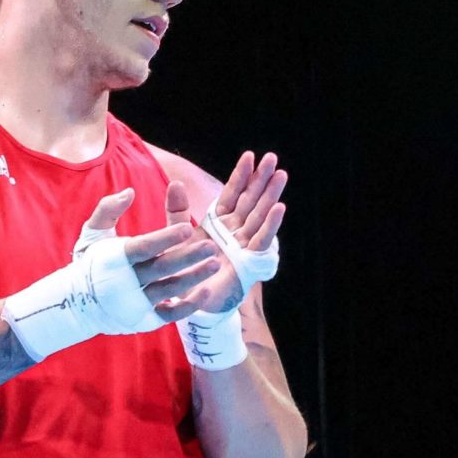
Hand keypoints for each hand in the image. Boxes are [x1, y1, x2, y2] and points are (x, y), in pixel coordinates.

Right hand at [94, 198, 219, 326]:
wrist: (79, 304)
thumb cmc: (92, 261)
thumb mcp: (93, 233)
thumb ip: (108, 210)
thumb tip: (130, 192)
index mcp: (114, 257)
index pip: (143, 247)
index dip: (165, 239)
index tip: (187, 228)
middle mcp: (126, 281)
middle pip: (161, 268)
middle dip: (187, 257)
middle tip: (211, 246)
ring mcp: (136, 301)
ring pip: (168, 289)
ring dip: (193, 278)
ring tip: (216, 265)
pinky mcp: (145, 318)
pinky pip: (169, 314)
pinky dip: (187, 306)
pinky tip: (205, 291)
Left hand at [160, 153, 285, 319]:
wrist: (190, 301)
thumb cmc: (185, 270)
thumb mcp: (175, 234)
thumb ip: (176, 210)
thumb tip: (176, 183)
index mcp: (219, 223)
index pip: (232, 194)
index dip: (241, 176)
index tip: (250, 156)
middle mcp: (234, 232)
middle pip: (250, 201)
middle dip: (262, 180)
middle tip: (272, 158)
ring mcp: (244, 246)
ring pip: (259, 215)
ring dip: (271, 195)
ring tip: (281, 175)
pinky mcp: (249, 262)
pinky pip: (261, 240)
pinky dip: (270, 224)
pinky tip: (279, 208)